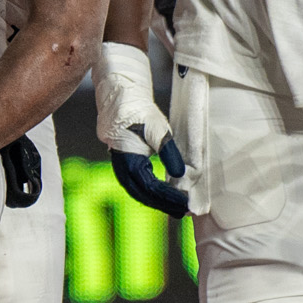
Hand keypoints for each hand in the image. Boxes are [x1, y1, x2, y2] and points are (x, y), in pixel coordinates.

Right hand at [94, 42, 185, 215]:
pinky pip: (137, 181)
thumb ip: (168, 151)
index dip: (168, 197)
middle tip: (184, 211)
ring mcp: (120, 163)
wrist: (118, 91)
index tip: (185, 203)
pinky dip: (151, 189)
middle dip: (163, 204)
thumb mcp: (157, 126)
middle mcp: (121, 164)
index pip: (149, 186)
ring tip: (176, 206)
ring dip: (157, 199)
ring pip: (137, 190)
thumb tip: (181, 174)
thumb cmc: (136, 106)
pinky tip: (164, 190)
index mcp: (127, 158)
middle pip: (142, 194)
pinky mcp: (124, 159)